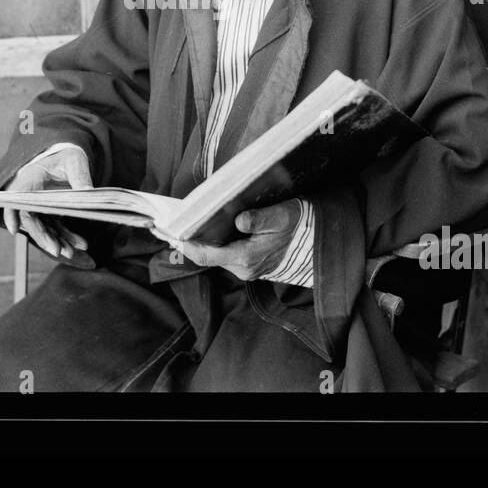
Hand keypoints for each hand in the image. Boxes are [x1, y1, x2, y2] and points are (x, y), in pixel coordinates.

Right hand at [3, 145, 92, 260]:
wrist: (68, 157)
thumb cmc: (67, 155)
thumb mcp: (74, 161)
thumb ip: (80, 177)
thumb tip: (88, 195)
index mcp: (30, 179)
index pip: (16, 199)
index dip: (12, 215)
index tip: (14, 229)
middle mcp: (31, 196)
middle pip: (31, 220)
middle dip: (43, 237)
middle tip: (56, 251)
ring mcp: (40, 207)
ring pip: (44, 228)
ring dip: (57, 241)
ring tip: (72, 252)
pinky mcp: (50, 213)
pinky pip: (55, 228)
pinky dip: (66, 237)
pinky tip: (80, 244)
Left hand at [155, 199, 301, 281]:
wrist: (319, 242)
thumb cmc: (299, 226)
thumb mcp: (283, 217)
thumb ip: (260, 219)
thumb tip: (240, 220)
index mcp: (246, 258)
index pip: (206, 255)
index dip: (186, 245)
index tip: (169, 233)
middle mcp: (243, 268)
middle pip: (208, 255)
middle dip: (191, 241)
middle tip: (172, 225)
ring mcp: (247, 270)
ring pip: (216, 256)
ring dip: (203, 242)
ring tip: (187, 225)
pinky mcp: (250, 266)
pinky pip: (226, 256)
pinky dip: (215, 245)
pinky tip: (210, 231)